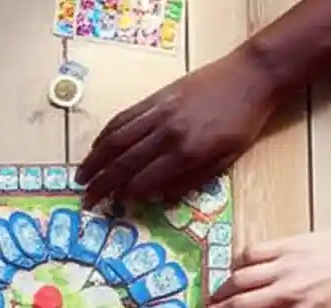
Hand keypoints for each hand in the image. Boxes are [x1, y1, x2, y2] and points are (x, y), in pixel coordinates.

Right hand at [75, 47, 276, 206]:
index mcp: (187, 153)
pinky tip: (96, 146)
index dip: (127, 196)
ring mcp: (158, 113)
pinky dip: (106, 134)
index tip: (113, 206)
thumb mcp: (226, 160)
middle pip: (125, 163)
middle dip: (102, 184)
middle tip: (86, 200)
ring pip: (117, 139)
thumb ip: (192, 180)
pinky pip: (124, 117)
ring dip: (95, 160)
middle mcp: (167, 134)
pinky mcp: (155, 97)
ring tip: (81, 176)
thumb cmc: (243, 123)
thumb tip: (160, 199)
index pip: (146, 181)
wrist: (250, 77)